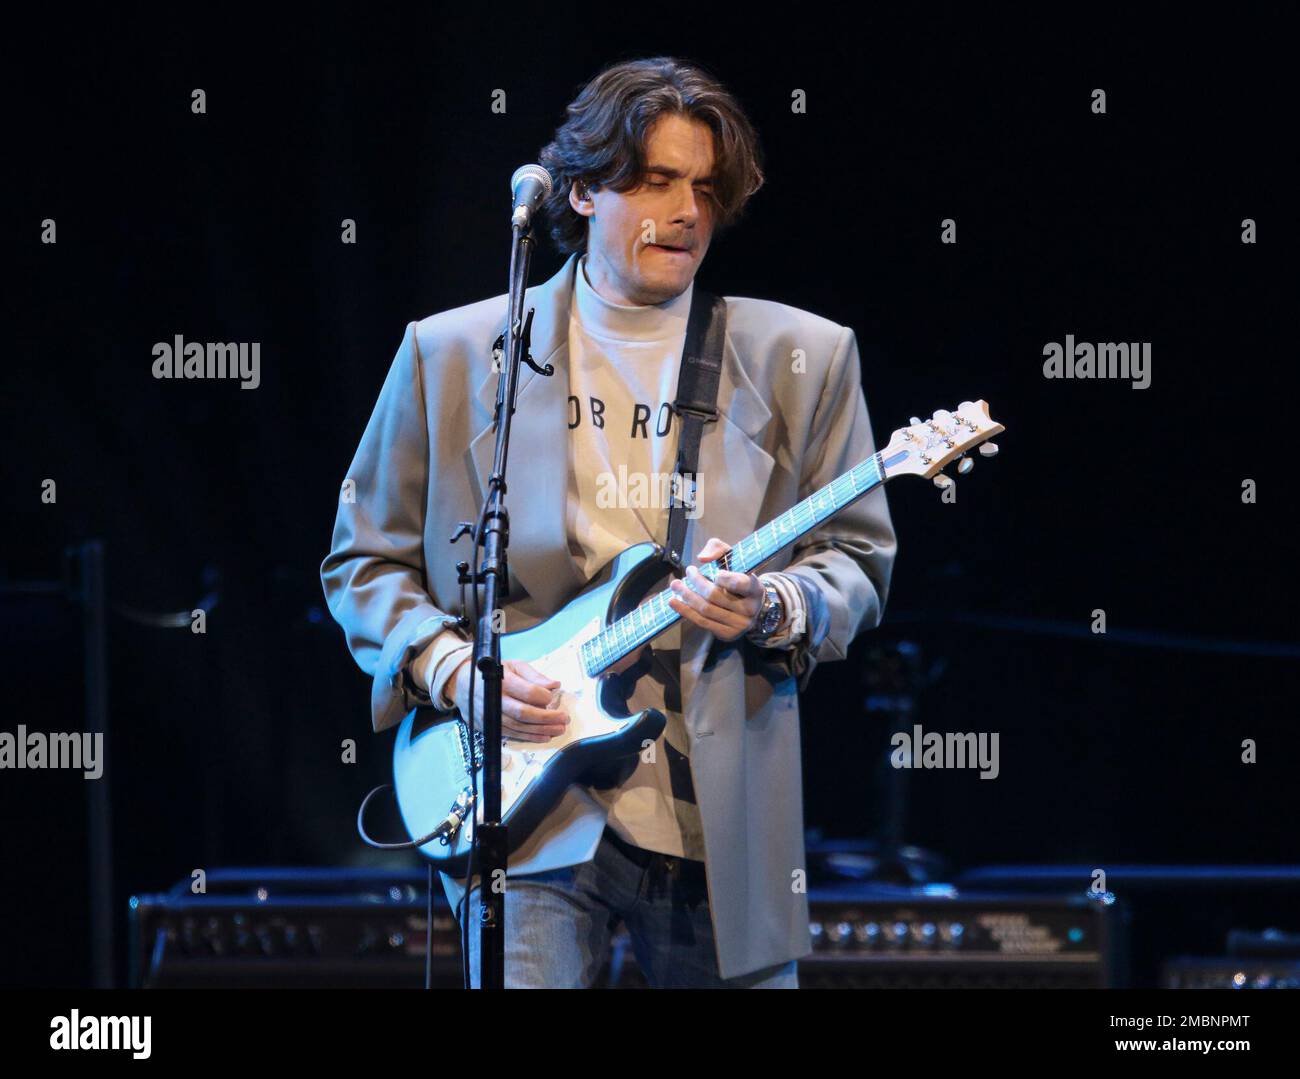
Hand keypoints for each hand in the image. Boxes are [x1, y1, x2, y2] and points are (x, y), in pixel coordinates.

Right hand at [447, 656, 569, 743]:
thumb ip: (534, 676)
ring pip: (520, 727)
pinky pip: (513, 734)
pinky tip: (545, 736)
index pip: (527, 692)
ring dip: (542, 730)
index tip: (552, 697)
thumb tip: (555, 685)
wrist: (462, 684)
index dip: (543, 696)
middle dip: (547, 718)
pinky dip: (530, 737)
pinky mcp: (489, 727)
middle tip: (564, 718)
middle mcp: (495, 700)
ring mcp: (491, 716)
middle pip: (525, 713)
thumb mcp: (513, 666)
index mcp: (502, 681)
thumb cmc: (493, 673)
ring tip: (560, 729)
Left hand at [666, 536, 764, 642]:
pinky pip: (702, 622)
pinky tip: (674, 602)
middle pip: (716, 595)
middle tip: (688, 572)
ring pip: (706, 609)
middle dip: (697, 583)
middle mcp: (749, 609)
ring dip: (686, 596)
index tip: (715, 573)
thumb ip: (719, 549)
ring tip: (675, 585)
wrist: (751, 607)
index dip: (726, 578)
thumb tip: (702, 558)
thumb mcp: (734, 559)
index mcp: (755, 589)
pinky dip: (685, 611)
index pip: (740, 583)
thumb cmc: (739, 578)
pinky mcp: (727, 634)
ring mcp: (738, 625)